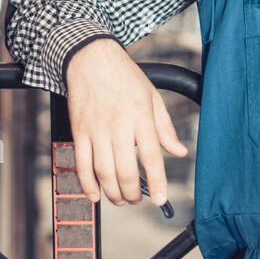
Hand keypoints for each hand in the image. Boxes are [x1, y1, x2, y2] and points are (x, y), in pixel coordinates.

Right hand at [64, 38, 188, 206]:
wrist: (92, 58)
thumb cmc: (125, 76)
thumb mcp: (153, 97)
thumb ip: (166, 129)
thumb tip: (179, 152)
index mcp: (141, 116)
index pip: (151, 157)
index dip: (157, 182)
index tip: (161, 199)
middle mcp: (118, 125)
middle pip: (125, 171)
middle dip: (132, 193)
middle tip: (138, 200)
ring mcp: (96, 129)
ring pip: (103, 172)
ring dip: (112, 193)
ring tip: (120, 199)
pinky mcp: (79, 131)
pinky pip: (81, 164)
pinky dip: (87, 184)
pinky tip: (95, 194)